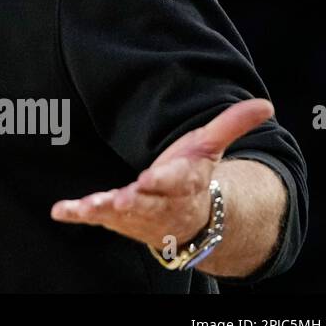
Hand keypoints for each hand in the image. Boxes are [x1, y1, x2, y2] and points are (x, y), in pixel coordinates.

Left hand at [49, 98, 273, 251]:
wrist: (189, 221)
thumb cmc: (194, 177)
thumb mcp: (211, 149)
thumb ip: (231, 125)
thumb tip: (266, 104)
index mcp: (181, 182)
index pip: (174, 181)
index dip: (163, 180)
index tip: (151, 178)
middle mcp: (158, 201)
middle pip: (145, 201)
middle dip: (133, 201)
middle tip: (118, 200)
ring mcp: (135, 211)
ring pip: (119, 213)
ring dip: (103, 210)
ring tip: (88, 207)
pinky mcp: (115, 216)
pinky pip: (94, 217)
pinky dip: (77, 213)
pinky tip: (59, 210)